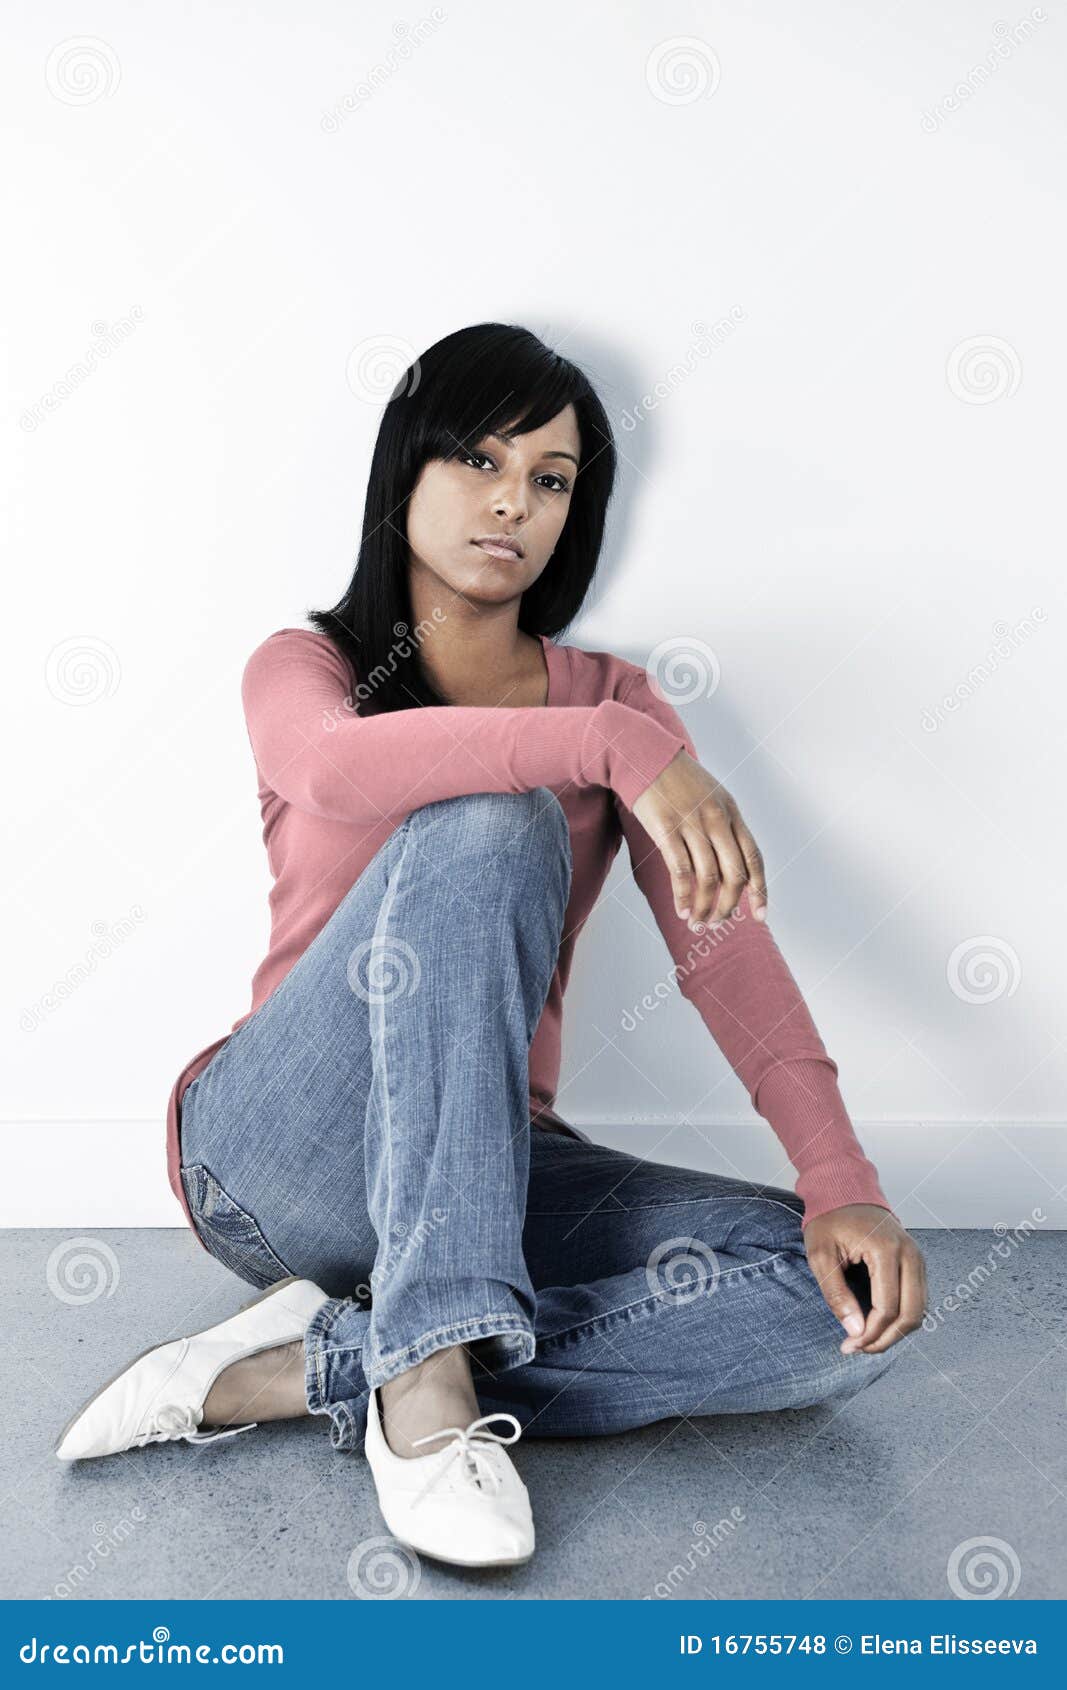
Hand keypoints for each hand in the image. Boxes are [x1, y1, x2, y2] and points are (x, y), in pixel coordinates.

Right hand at [631, 749, 767, 929]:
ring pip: (708, 878)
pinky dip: (683, 896)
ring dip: (705, 907)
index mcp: (731, 812)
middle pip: (734, 874)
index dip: (760, 890)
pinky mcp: (666, 828)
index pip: (753, 858)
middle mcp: (716, 819)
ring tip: (698, 924)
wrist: (642, 754)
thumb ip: (723, 825)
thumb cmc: (676, 780)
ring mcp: (692, 823)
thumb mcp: (710, 795)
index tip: (760, 916)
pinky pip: (680, 872)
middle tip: (718, 923)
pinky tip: (682, 910)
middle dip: (729, 906)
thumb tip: (730, 865)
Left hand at [804, 1204, 926, 1354]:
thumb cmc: (830, 1220)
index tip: (849, 1346)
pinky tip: (877, 1323)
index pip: (888, 1307)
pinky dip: (902, 1318)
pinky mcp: (917, 1263)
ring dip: (896, 1332)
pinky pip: (918, 1299)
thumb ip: (836, 1294)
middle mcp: (910, 1254)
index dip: (870, 1334)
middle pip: (912, 1315)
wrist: (845, 1192)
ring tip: (866, 1339)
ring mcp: (917, 1257)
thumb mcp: (820, 1255)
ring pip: (920, 1311)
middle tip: (859, 1348)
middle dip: (886, 1339)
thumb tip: (855, 1331)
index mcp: (886, 1249)